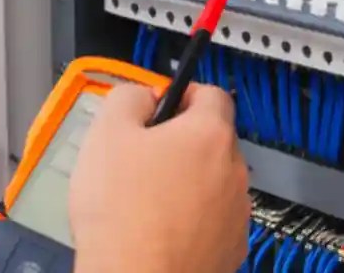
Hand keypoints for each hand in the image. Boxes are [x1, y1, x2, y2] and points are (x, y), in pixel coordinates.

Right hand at [70, 84, 248, 272]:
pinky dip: (189, 219)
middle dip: (180, 142)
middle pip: (211, 140)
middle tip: (140, 156)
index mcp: (209, 135)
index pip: (211, 94)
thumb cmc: (122, 210)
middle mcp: (234, 172)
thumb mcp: (106, 132)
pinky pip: (211, 220)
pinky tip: (157, 229)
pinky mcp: (230, 250)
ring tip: (144, 199)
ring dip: (186, 182)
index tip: (157, 107)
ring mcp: (236, 214)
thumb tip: (141, 96)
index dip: (181, 93)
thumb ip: (127, 98)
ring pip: (211, 182)